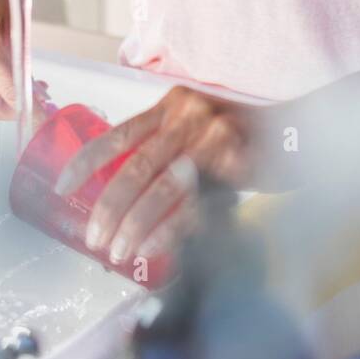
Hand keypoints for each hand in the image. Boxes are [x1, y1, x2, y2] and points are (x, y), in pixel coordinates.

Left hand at [55, 86, 282, 269]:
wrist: (298, 134)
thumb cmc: (241, 139)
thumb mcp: (195, 131)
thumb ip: (163, 148)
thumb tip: (118, 192)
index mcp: (170, 105)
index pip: (117, 134)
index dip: (86, 163)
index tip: (62, 189)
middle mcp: (185, 114)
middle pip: (134, 166)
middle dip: (108, 208)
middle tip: (94, 240)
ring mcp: (209, 136)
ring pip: (158, 186)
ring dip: (133, 225)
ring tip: (117, 253)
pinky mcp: (232, 162)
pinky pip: (191, 204)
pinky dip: (167, 231)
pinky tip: (152, 250)